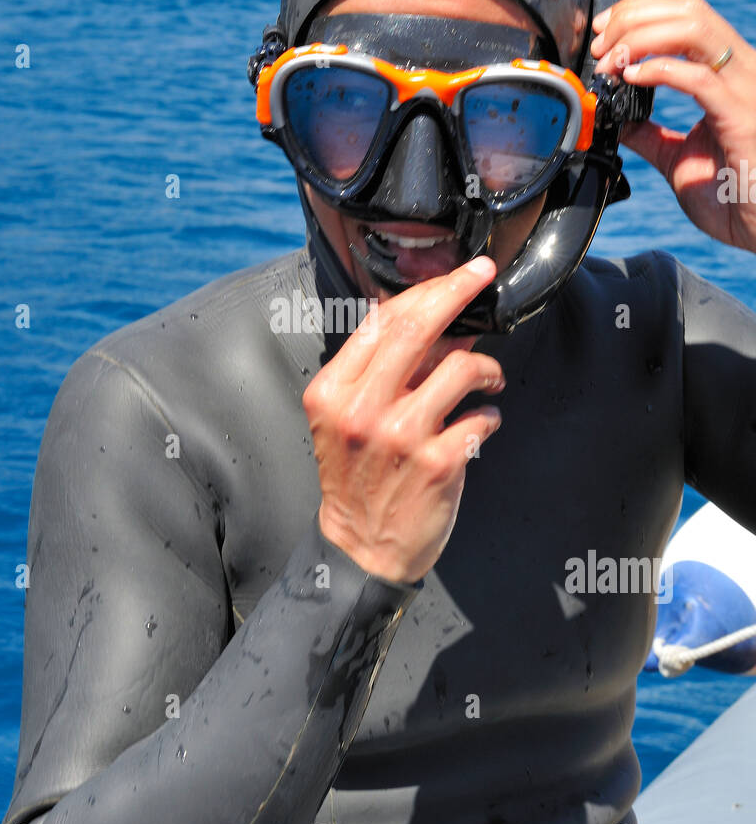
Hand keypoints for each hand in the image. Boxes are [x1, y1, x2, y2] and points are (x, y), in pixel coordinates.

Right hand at [302, 258, 505, 584]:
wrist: (361, 549)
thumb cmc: (357, 478)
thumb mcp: (345, 419)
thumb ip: (379, 372)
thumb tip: (434, 319)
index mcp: (333, 391)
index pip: (383, 320)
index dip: (428, 289)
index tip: (459, 274)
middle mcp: (362, 409)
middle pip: (418, 327)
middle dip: (458, 292)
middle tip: (483, 278)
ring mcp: (400, 437)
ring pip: (461, 367)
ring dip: (486, 369)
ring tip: (489, 381)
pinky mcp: (437, 464)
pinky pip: (481, 417)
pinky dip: (490, 416)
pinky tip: (482, 425)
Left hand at [590, 0, 755, 251]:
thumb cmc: (732, 197)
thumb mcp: (677, 158)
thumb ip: (648, 135)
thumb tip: (616, 120)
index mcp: (727, 75)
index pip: (685, 16)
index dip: (639, 13)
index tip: (604, 31)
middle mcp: (740, 71)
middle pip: (688, 11)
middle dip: (634, 18)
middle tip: (601, 47)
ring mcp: (744, 89)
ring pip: (695, 29)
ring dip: (642, 37)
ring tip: (612, 62)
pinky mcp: (741, 116)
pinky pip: (699, 78)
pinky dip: (660, 70)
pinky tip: (632, 78)